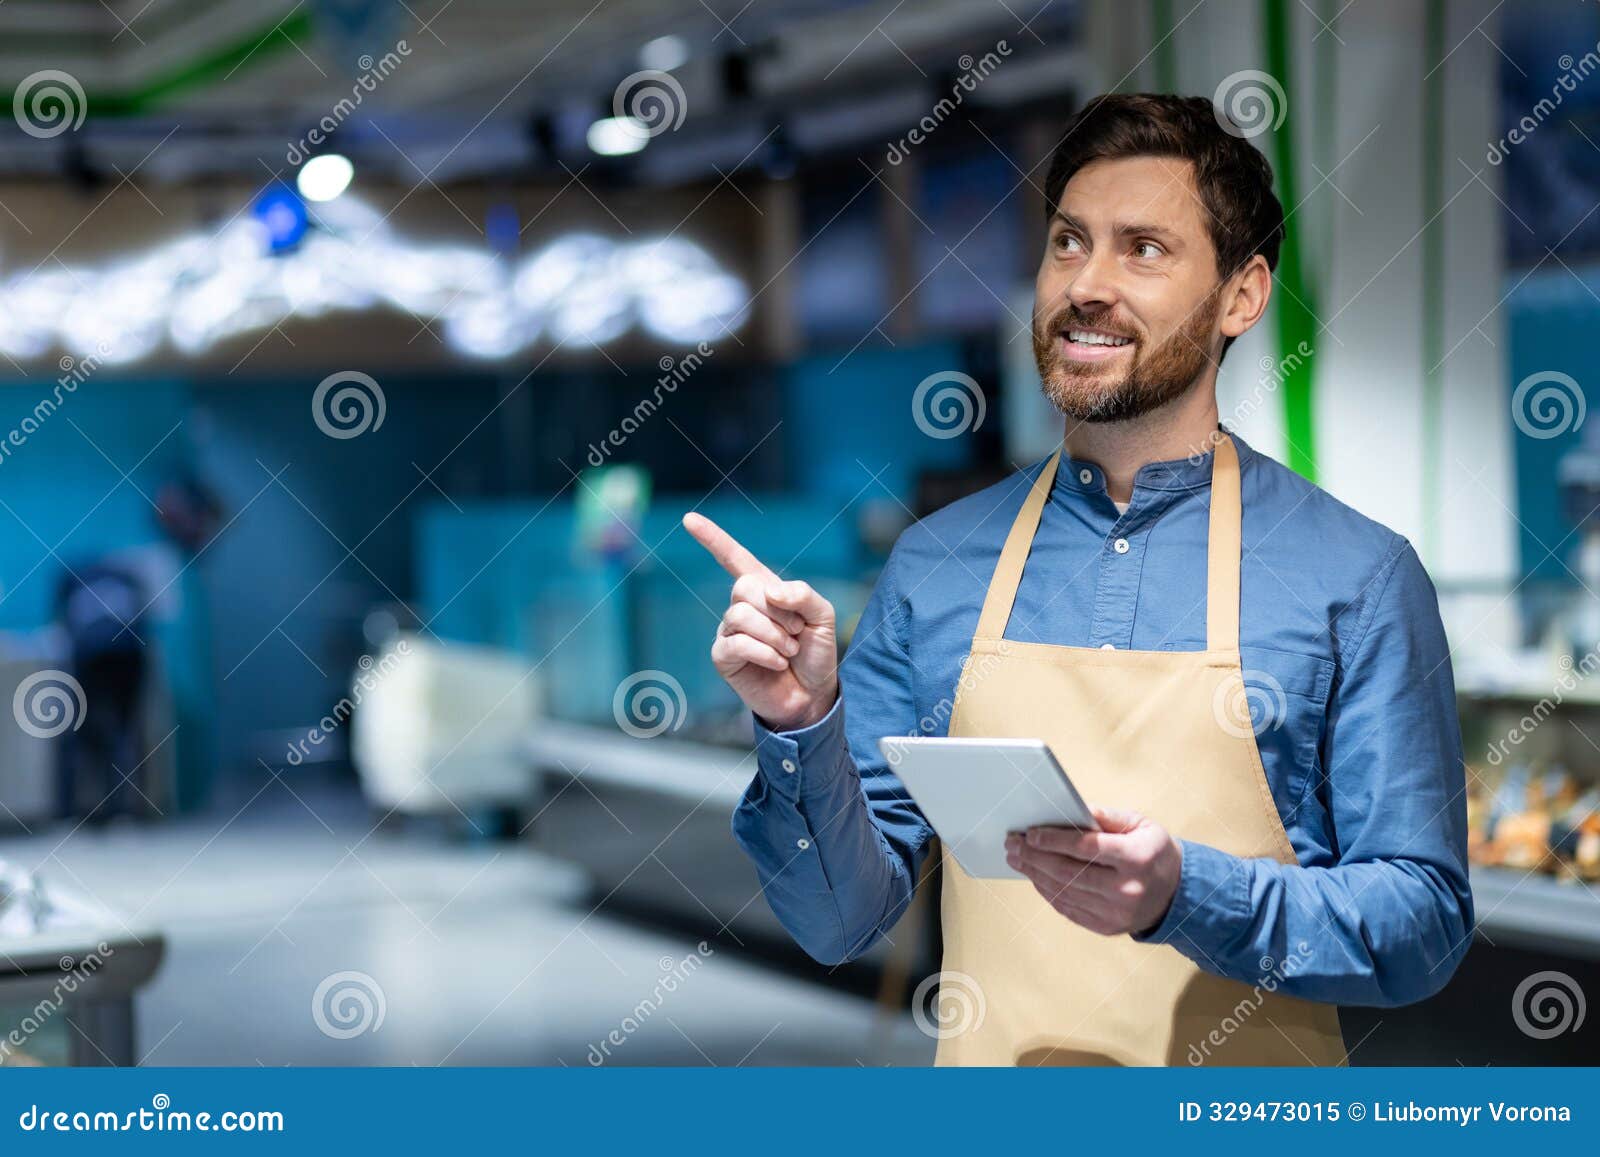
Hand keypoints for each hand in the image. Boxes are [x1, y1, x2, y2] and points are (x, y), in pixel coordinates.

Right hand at [683, 512, 838, 731]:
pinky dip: (766, 652)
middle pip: (744, 587)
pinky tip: (777, 663)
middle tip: (796, 632)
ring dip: (775, 634)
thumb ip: (803, 594)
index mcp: (764, 590)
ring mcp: (730, 632)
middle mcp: (742, 608)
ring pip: (741, 614)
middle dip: (779, 610)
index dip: (713, 539)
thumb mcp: (823, 617)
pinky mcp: (724, 657)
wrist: (814, 695)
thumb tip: (770, 591)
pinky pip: (739, 643)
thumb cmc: (816, 653)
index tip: (689, 519)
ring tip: (789, 651)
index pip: (735, 558)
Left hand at [1004, 807, 1182, 936]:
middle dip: (1034, 856)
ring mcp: (1117, 913)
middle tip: (1012, 843)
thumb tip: (1067, 809)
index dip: (1054, 840)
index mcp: (1136, 858)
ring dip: (1035, 874)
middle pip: (1069, 872)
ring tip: (1017, 858)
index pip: (1087, 848)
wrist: (1179, 894)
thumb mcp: (1140, 825)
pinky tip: (1035, 877)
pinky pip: (1068, 909)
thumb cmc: (1154, 852)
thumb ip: (1105, 816)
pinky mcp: (1107, 927)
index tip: (1030, 833)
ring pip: (1064, 892)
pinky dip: (1047, 892)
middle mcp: (1127, 889)